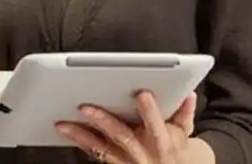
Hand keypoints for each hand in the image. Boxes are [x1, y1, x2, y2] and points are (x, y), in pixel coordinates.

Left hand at [57, 90, 197, 163]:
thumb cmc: (173, 148)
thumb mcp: (184, 133)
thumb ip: (184, 113)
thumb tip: (188, 93)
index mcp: (162, 143)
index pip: (157, 127)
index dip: (150, 111)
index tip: (142, 93)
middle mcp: (143, 155)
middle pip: (122, 137)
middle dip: (103, 121)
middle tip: (85, 106)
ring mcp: (126, 162)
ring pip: (101, 149)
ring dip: (81, 135)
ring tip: (62, 123)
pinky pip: (94, 155)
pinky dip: (80, 143)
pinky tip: (67, 132)